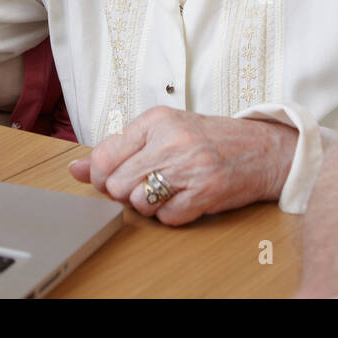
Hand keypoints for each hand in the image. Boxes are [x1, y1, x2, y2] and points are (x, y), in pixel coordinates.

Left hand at [67, 106, 296, 225]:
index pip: (105, 155)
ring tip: (168, 190)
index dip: (102, 176)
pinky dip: (172, 215)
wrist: (263, 148)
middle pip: (118, 185)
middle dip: (127, 193)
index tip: (114, 178)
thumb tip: (75, 169)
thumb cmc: (210, 138)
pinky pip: (167, 218)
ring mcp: (190, 167)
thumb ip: (119, 148)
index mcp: (157, 120)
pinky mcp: (206, 192)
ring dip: (149, 205)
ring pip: (140, 203)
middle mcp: (172, 140)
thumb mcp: (163, 131)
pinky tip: (185, 199)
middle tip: (146, 184)